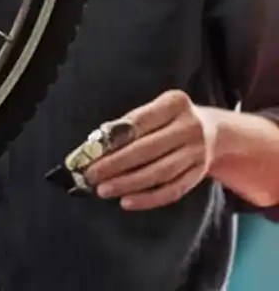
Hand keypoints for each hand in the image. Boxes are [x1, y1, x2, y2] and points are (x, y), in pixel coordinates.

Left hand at [83, 90, 219, 210]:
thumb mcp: (154, 110)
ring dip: (128, 183)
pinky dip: (148, 198)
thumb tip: (94, 147)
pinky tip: (127, 201)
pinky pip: (173, 189)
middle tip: (90, 175)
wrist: (215, 131)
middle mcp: (189, 126)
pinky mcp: (200, 173)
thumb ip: (127, 125)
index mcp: (175, 103)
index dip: (113, 138)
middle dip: (115, 164)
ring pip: (160, 172)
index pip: (139, 121)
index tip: (89, 152)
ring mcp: (198, 151)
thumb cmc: (168, 120)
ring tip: (103, 190)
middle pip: (148, 149)